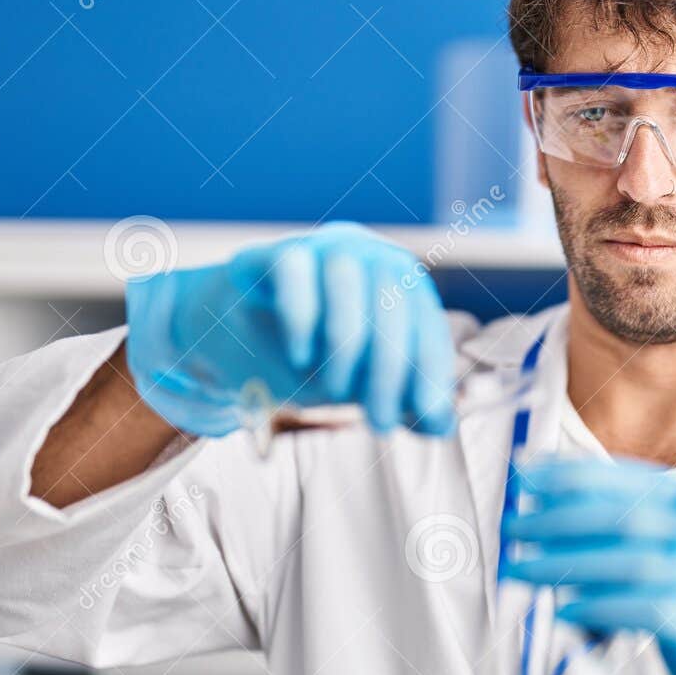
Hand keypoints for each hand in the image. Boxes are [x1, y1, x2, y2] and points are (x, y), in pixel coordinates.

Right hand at [124, 223, 454, 436]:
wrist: (231, 347)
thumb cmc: (309, 361)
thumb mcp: (360, 386)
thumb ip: (401, 401)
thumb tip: (444, 426)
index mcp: (397, 284)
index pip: (426, 321)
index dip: (432, 371)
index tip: (429, 417)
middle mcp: (364, 255)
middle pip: (393, 299)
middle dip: (391, 372)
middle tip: (381, 424)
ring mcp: (317, 248)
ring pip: (346, 276)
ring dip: (347, 344)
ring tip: (333, 391)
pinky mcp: (271, 254)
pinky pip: (293, 267)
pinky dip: (301, 316)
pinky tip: (300, 356)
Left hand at [499, 456, 675, 674]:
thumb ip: (647, 538)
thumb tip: (558, 514)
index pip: (640, 479)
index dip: (576, 474)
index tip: (527, 471)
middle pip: (629, 514)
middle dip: (559, 515)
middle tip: (513, 523)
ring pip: (629, 560)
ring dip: (564, 562)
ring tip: (519, 567)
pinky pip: (641, 608)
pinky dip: (596, 606)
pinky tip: (563, 611)